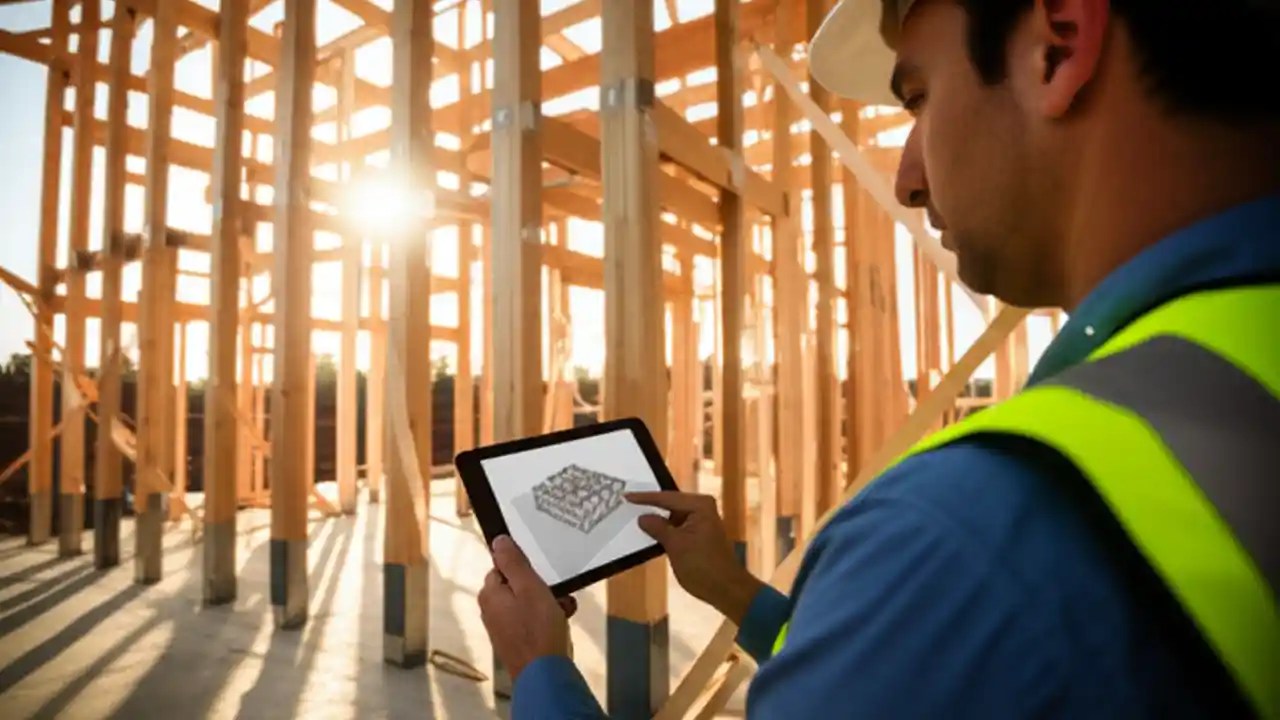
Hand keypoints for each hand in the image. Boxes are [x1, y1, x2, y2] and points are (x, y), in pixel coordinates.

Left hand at [478, 535, 577, 679]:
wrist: (544, 675)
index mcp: (490, 594)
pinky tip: (561, 623)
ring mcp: (503, 628)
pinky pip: (531, 621)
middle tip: (558, 593)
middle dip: (540, 587)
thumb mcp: (529, 587)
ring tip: (563, 609)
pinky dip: (546, 619)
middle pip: (517, 586)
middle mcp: (491, 610)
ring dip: (547, 603)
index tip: (542, 574)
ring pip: (527, 603)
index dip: (524, 568)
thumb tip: (498, 540)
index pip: (502, 567)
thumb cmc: (538, 628)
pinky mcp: (516, 642)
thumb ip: (513, 562)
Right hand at [625, 492, 764, 624]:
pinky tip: (650, 532)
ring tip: (634, 516)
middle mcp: (703, 508)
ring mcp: (702, 521)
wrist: (726, 588)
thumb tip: (642, 517)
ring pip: (673, 516)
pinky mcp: (700, 534)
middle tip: (627, 502)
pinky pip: (678, 526)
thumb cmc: (702, 565)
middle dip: (651, 506)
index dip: (645, 498)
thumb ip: (657, 528)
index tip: (626, 496)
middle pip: (670, 503)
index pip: (666, 497)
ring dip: (657, 519)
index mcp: (700, 505)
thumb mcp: (675, 545)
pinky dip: (665, 530)